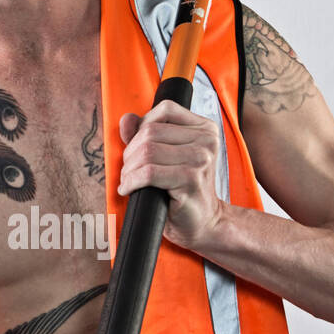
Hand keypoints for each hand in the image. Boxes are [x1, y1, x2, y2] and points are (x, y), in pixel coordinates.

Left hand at [117, 99, 224, 252]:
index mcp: (205, 128)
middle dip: (130, 152)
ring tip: (129, 181)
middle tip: (128, 171)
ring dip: (129, 169)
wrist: (204, 223)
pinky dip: (132, 181)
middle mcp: (207, 140)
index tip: (137, 148)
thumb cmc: (184, 191)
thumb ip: (146, 134)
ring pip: (147, 152)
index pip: (165, 110)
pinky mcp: (191, 180)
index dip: (143, 126)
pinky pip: (149, 173)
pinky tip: (129, 189)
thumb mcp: (167, 157)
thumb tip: (126, 119)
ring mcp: (201, 159)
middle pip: (151, 131)